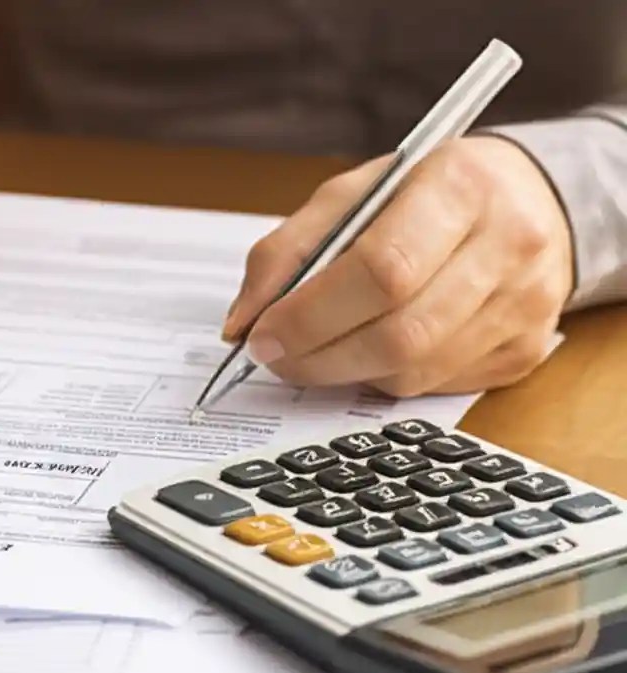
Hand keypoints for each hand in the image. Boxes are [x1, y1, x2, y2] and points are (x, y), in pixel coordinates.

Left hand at [223, 137, 572, 396]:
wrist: (529, 198)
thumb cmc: (425, 193)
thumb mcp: (353, 194)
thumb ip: (288, 250)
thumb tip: (242, 324)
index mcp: (460, 186)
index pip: (381, 269)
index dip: (311, 314)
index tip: (262, 336)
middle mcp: (508, 244)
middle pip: (399, 333)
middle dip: (318, 356)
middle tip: (275, 358)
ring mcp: (525, 303)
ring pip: (415, 371)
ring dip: (347, 372)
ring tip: (317, 352)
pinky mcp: (526, 349)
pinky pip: (437, 387)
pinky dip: (386, 378)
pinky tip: (371, 350)